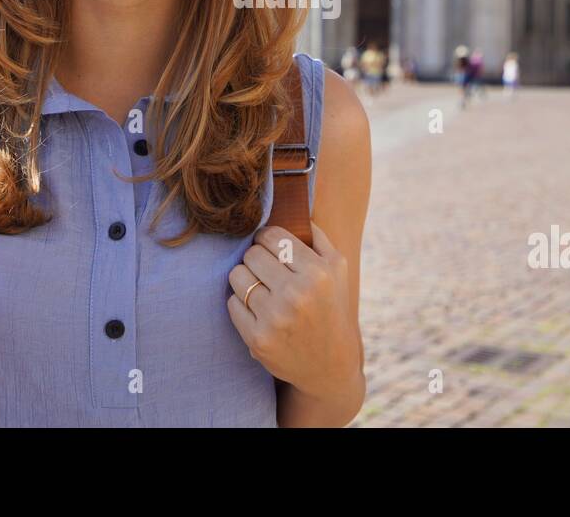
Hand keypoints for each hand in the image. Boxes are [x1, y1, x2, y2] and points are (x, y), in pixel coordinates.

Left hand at [226, 223, 359, 397]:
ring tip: (260, 287)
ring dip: (244, 279)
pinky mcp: (258, 340)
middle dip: (255, 258)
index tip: (269, 247)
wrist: (329, 364)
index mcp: (318, 272)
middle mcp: (297, 294)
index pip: (272, 236)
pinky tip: (257, 309)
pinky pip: (232, 303)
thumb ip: (316, 235)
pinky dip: (240, 302)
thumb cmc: (331, 306)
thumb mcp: (337, 268)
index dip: (267, 239)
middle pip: (251, 254)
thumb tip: (290, 204)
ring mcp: (276, 319)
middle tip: (265, 269)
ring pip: (237, 276)